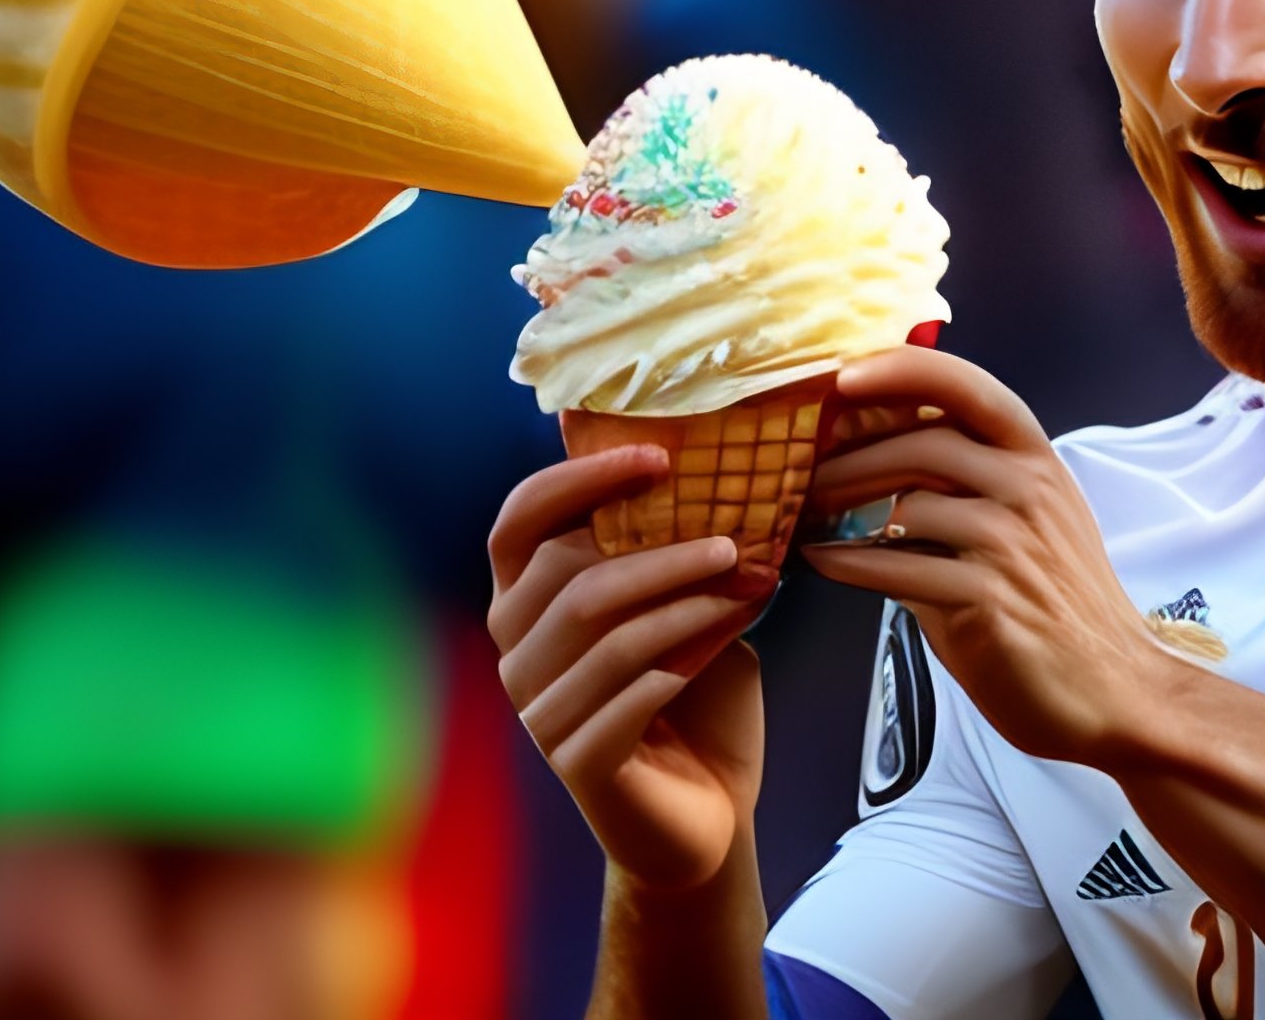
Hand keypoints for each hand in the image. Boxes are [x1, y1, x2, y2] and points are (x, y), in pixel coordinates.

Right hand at [486, 445, 769, 894]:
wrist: (708, 808)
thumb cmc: (692, 695)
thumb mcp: (681, 607)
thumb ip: (669, 554)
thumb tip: (708, 475)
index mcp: (524, 602)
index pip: (518, 521)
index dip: (575, 479)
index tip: (655, 456)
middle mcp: (515, 654)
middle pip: (567, 572)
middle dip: (657, 546)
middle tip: (731, 537)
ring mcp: (538, 713)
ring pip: (604, 631)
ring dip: (683, 598)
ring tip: (749, 582)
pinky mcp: (576, 762)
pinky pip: (625, 694)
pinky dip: (681, 660)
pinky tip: (723, 645)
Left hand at [802, 349, 1164, 771]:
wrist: (1118, 690)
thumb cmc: (1059, 601)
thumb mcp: (1025, 520)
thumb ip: (964, 484)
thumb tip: (870, 457)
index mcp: (1035, 457)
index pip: (967, 386)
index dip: (900, 370)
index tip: (843, 376)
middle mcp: (1027, 489)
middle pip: (922, 443)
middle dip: (850, 453)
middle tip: (802, 466)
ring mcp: (1010, 544)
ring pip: (903, 506)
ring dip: (839, 509)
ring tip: (805, 515)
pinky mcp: (987, 601)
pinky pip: (895, 570)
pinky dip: (846, 562)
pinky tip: (822, 560)